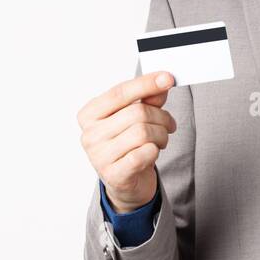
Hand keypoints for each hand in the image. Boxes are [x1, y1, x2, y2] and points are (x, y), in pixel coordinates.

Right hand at [77, 71, 177, 212]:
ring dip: (161, 135)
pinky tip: (152, 152)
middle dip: (161, 117)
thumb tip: (162, 83)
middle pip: (137, 113)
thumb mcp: (136, 117)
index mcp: (90, 114)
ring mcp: (98, 156)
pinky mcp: (113, 174)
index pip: (120, 93)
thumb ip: (147, 99)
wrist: (125, 181)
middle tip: (169, 124)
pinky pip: (143, 154)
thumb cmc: (127, 145)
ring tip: (160, 140)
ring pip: (143, 132)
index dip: (146, 84)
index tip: (168, 78)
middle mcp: (90, 134)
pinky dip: (155, 151)